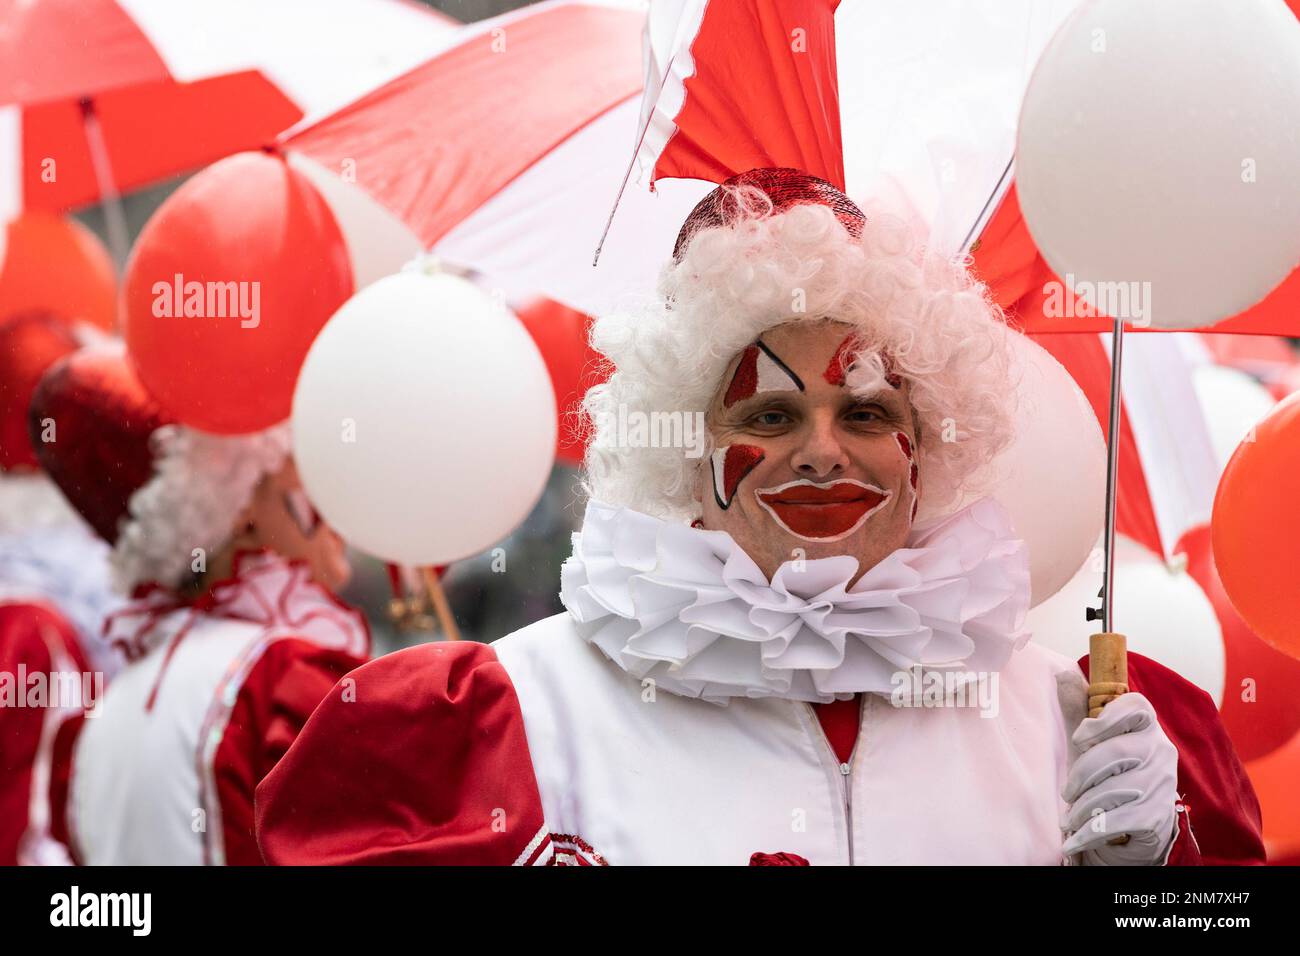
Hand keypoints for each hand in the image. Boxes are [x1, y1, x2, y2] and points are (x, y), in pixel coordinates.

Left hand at [1061, 692, 1178, 864]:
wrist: (1134, 829)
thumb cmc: (1108, 776)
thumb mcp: (1092, 741)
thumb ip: (1079, 708)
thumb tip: (1062, 672)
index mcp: (1146, 727)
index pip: (1137, 706)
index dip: (1106, 717)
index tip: (1080, 736)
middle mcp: (1161, 751)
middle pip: (1117, 752)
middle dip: (1082, 773)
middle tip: (1066, 792)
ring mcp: (1163, 784)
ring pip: (1115, 789)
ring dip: (1083, 808)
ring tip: (1068, 819)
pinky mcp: (1159, 816)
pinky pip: (1120, 821)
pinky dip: (1090, 832)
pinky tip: (1073, 839)